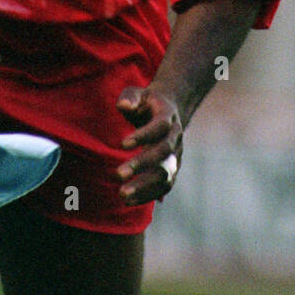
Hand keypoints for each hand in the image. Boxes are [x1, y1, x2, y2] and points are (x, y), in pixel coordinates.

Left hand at [116, 86, 183, 204]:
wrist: (168, 111)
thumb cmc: (146, 102)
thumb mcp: (137, 93)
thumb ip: (129, 97)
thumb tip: (124, 106)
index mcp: (168, 116)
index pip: (160, 127)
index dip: (143, 136)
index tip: (122, 144)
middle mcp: (175, 137)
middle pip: (163, 153)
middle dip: (142, 164)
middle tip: (118, 174)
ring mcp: (176, 156)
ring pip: (166, 174)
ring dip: (145, 186)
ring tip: (122, 195)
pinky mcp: (171, 170)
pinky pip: (164, 186)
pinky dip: (148, 195)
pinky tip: (128, 201)